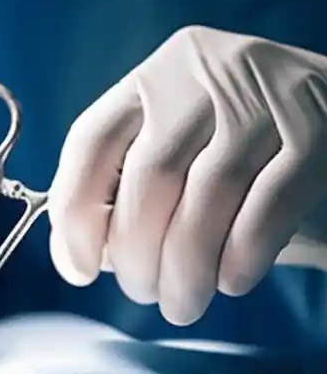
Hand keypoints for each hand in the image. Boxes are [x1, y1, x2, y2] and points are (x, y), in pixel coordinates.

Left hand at [49, 25, 326, 324]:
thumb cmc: (247, 169)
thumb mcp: (179, 165)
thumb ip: (125, 196)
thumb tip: (73, 253)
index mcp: (158, 76)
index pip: (93, 140)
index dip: (75, 212)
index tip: (77, 269)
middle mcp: (208, 71)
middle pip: (150, 173)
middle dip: (137, 252)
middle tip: (145, 293)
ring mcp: (270, 95)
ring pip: (208, 194)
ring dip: (186, 266)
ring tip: (183, 303)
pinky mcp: (322, 131)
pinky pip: (268, 204)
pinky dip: (241, 255)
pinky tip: (233, 281)